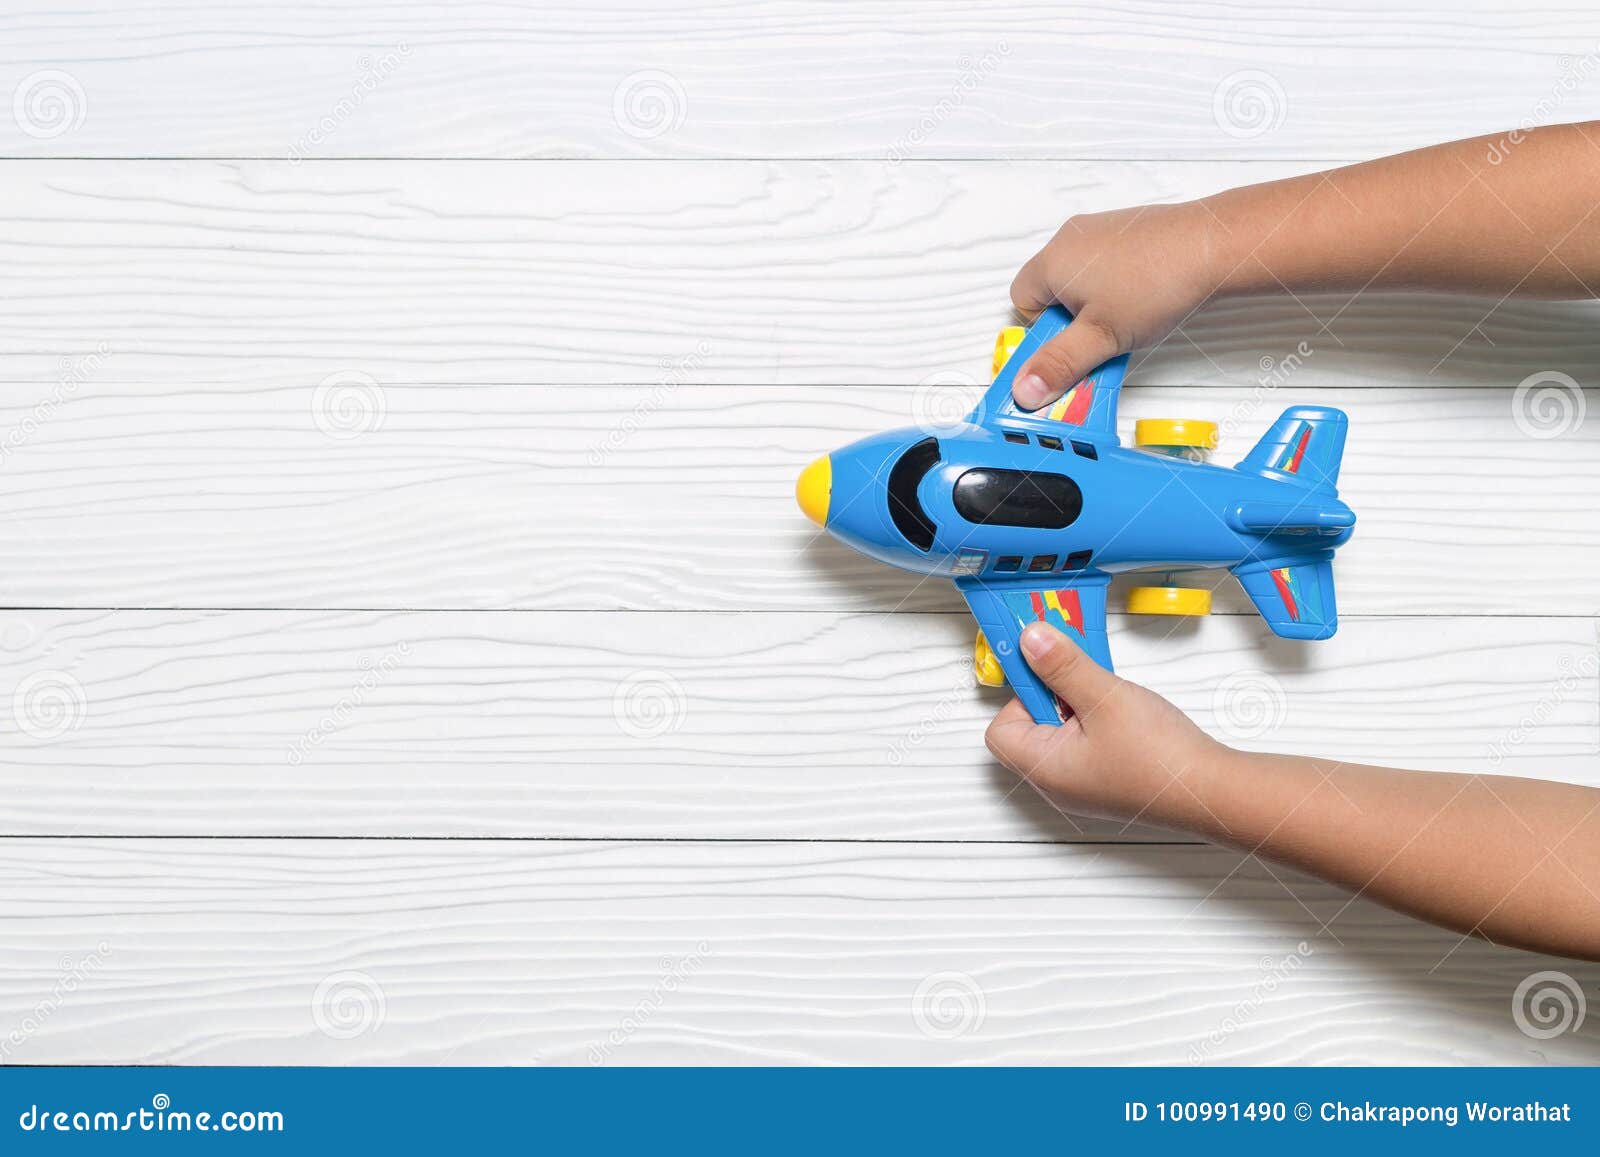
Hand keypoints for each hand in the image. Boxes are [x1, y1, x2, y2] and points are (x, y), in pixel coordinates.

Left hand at [984, 622, 1226, 823]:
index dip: (1019, 695)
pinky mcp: (1107, 781)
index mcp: (1044, 769)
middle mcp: (1057, 784)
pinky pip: (1084, 744)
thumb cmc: (1159, 757)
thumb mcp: (1104, 697)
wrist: (1211, 791)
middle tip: (1079, 675)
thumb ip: (1061, 666)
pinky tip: (1121, 710)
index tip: (1044, 668)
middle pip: (1029, 728)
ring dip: (1077, 704)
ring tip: (1105, 692)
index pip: (999, 730)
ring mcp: (1083, 786)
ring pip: (1060, 733)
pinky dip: (1095, 720)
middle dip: (1051, 694)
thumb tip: (1029, 641)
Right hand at [1009, 201, 1222, 410]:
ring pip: (1082, 279)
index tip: (1068, 349)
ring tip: (1127, 320)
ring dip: (1096, 305)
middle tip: (1100, 340)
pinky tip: (1144, 299)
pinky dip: (1117, 286)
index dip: (1042, 332)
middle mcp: (1070, 238)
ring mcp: (1100, 229)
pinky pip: (1106, 264)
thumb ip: (1059, 365)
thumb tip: (1025, 389)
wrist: (1212, 246)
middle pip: (1051, 290)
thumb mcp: (1100, 338)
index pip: (1021, 302)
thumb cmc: (1157, 283)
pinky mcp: (1128, 228)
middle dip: (1072, 321)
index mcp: (1051, 262)